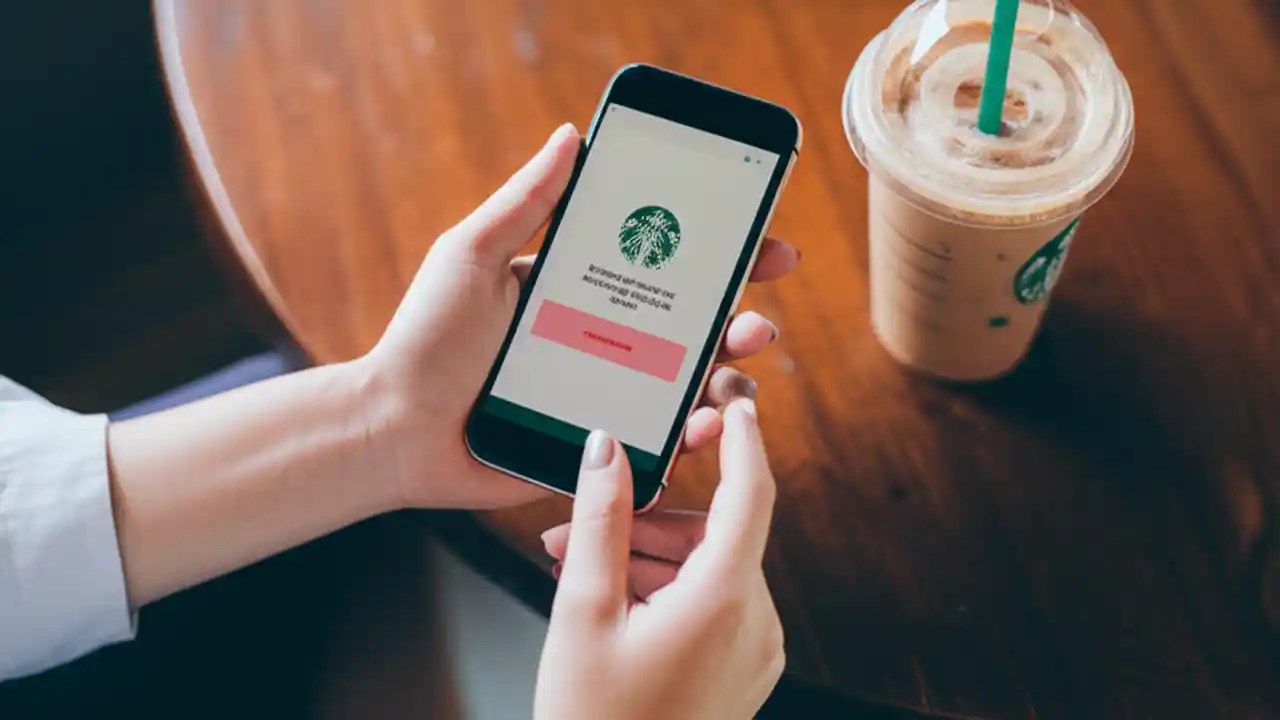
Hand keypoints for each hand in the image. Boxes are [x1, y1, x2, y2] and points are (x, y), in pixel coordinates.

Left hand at [361, 124, 800, 508]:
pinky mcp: (593, 447)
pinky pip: (654, 442)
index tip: (763, 241)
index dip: (717, 256)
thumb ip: (525, 202)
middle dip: (738, 319)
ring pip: (685, 387)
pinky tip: (706, 425)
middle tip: (758, 320)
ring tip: (740, 371)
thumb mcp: (472, 255)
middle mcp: (601, 342)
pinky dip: (690, 436)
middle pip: (688, 329)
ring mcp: (601, 396)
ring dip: (727, 377)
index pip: (662, 268)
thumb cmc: (426, 339)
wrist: (392, 429)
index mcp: (581, 292)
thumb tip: (572, 135)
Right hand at [534, 399, 783, 719]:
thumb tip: (606, 450)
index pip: (750, 493)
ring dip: (647, 561)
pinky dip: (666, 593)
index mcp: (725, 600)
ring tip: (577, 572)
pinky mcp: (742, 672)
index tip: (732, 401)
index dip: (743, 439)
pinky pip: (711, 606)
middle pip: (711, 535)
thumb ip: (600, 520)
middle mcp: (755, 623)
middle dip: (644, 525)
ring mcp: (754, 652)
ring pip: (706, 571)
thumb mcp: (583, 611)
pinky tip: (611, 603)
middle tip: (574, 532)